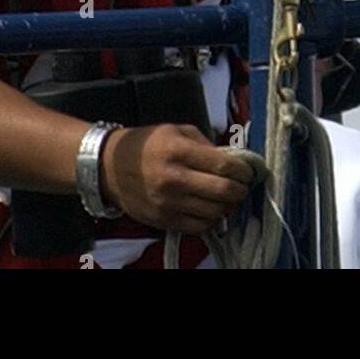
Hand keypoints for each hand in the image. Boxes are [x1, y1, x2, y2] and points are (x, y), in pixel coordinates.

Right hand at [99, 123, 254, 233]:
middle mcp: (175, 179)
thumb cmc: (146, 144)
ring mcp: (169, 204)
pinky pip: (199, 227)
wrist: (110, 167)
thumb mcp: (176, 130)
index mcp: (179, 151)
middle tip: (243, 185)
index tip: (249, 170)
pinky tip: (211, 209)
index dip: (243, 170)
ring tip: (227, 197)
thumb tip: (231, 160)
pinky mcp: (164, 221)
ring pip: (214, 213)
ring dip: (227, 206)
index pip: (223, 166)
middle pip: (223, 192)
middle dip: (240, 190)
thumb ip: (205, 143)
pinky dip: (211, 220)